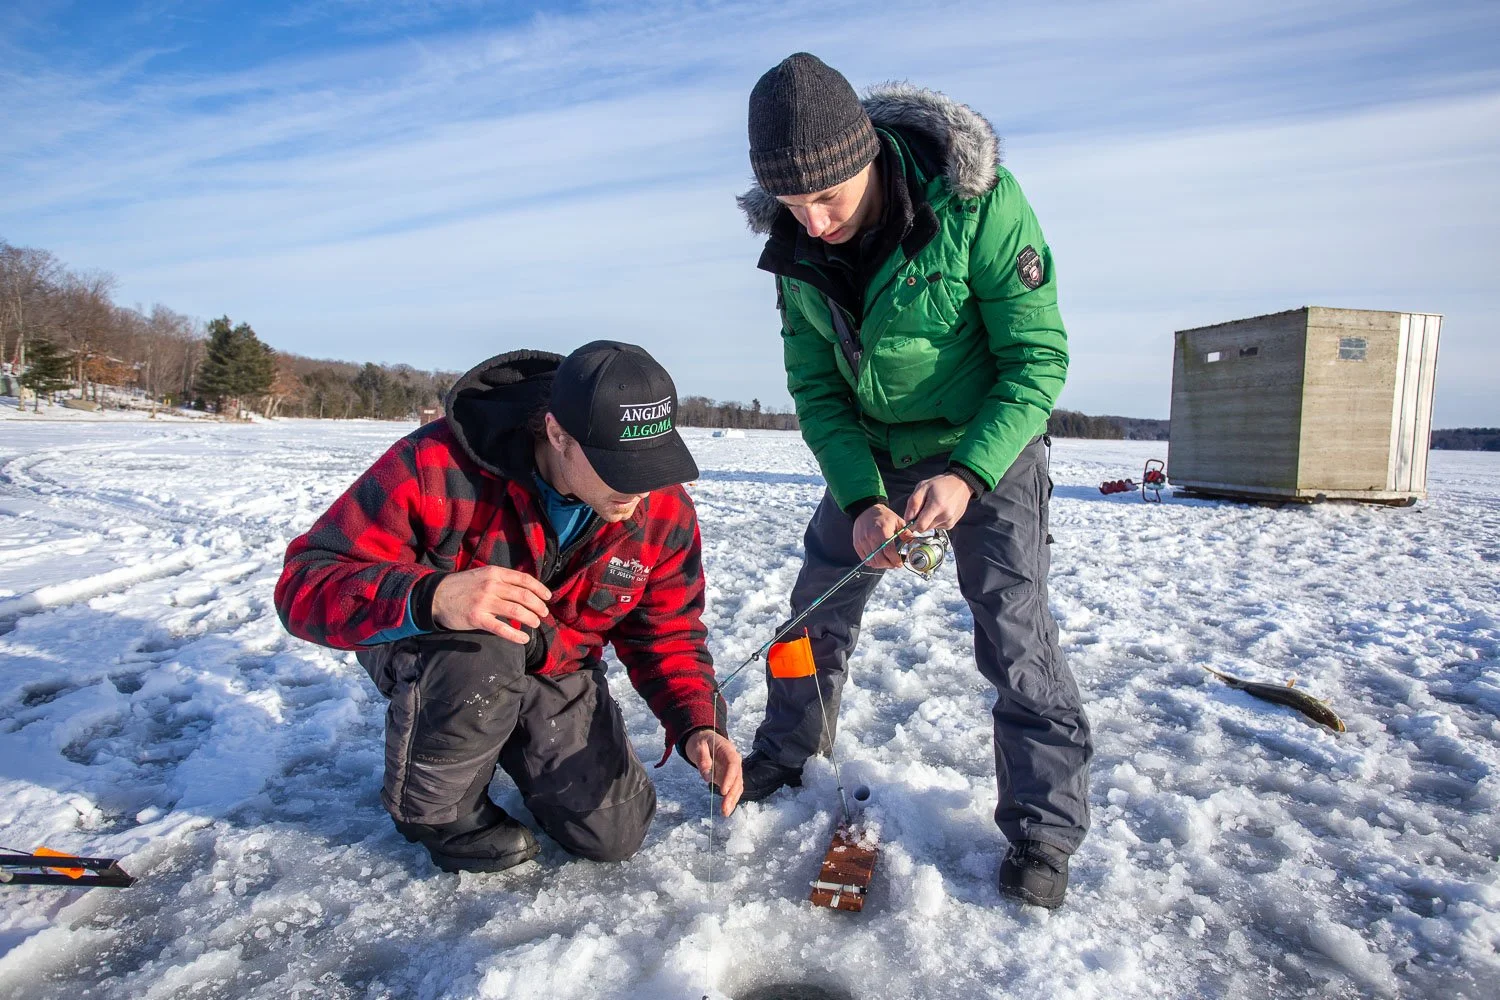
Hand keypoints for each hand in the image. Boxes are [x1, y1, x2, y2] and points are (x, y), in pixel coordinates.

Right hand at [430, 565, 551, 643]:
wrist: (435, 596)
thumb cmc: (461, 586)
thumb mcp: (482, 575)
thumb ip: (501, 580)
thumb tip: (523, 590)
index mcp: (495, 573)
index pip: (524, 579)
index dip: (539, 589)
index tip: (548, 597)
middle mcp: (491, 586)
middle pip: (524, 596)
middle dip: (538, 606)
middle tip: (543, 613)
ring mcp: (484, 602)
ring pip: (516, 611)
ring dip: (531, 619)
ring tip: (535, 624)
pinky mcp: (477, 618)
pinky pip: (502, 628)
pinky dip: (516, 635)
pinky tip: (523, 638)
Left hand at [686, 730, 742, 815]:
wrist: (703, 739)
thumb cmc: (700, 741)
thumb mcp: (697, 746)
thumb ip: (702, 760)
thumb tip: (707, 777)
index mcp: (728, 749)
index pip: (733, 764)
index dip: (730, 778)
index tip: (723, 791)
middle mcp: (734, 760)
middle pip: (737, 778)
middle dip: (732, 794)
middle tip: (725, 808)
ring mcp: (733, 770)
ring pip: (737, 785)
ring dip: (732, 799)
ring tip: (725, 812)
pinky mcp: (729, 777)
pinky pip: (733, 788)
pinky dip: (730, 799)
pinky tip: (726, 809)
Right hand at [852, 504, 906, 568]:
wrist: (866, 510)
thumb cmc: (883, 516)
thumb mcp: (898, 521)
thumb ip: (906, 534)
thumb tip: (914, 543)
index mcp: (883, 531)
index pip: (889, 552)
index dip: (895, 561)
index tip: (900, 563)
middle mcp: (871, 537)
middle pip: (880, 560)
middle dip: (889, 565)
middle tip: (894, 564)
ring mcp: (863, 542)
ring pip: (872, 562)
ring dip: (881, 565)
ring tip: (887, 561)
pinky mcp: (857, 544)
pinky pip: (865, 559)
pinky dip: (872, 561)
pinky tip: (878, 557)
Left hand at [904, 473, 971, 531]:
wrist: (961, 485)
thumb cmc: (940, 484)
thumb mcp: (923, 486)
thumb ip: (913, 503)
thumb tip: (908, 519)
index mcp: (937, 506)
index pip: (920, 526)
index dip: (912, 524)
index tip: (911, 517)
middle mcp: (945, 517)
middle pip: (924, 528)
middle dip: (919, 520)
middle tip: (923, 507)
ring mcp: (949, 522)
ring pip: (930, 528)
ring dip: (927, 520)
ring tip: (932, 507)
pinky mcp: (951, 524)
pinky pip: (937, 527)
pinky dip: (934, 521)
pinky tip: (939, 510)